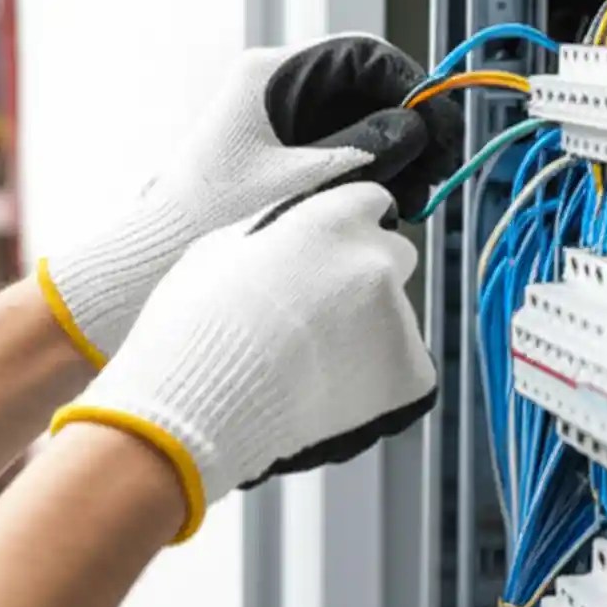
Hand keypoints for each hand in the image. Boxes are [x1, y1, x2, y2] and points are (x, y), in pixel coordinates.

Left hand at [38, 35, 461, 366]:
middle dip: (401, 131)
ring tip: (406, 199)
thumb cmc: (213, 219)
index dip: (409, 87)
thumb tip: (417, 129)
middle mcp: (267, 88)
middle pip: (359, 91)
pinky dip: (359, 176)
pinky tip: (377, 208)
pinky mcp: (268, 157)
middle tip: (430, 174)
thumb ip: (367, 148)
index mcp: (268, 74)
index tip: (439, 125)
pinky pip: (329, 152)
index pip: (361, 55)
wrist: (154, 262)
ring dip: (384, 158)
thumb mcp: (305, 182)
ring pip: (349, 125)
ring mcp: (267, 123)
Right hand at [51, 183, 436, 540]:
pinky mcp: (410, 373)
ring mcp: (397, 318)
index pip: (371, 202)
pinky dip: (379, 383)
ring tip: (311, 365)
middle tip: (321, 313)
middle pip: (393, 256)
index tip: (336, 249)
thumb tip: (290, 238)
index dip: (349, 227)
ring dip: (366, 333)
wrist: (203, 404)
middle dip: (365, 277)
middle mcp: (374, 259)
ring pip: (395, 318)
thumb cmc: (195, 328)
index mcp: (330, 219)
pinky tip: (331, 392)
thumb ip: (274, 234)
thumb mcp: (219, 250)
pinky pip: (406, 372)